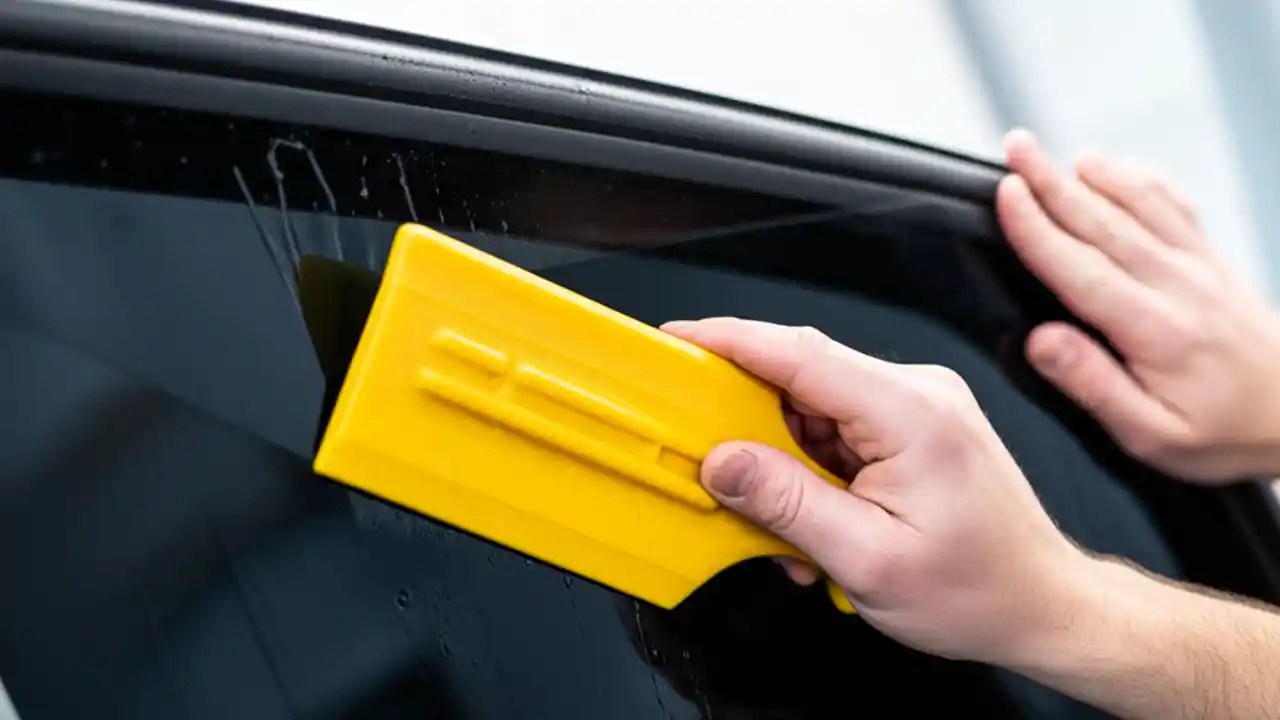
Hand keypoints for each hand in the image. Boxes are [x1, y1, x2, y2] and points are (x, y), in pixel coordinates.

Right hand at [662, 317, 1090, 665]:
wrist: (1043, 605)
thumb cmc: (977, 590)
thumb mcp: (866, 558)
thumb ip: (786, 503)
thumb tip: (722, 461)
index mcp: (911, 411)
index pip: (800, 354)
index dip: (729, 341)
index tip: (677, 339)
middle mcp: (916, 393)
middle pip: (800, 378)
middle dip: (748, 423)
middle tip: (710, 463)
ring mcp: (916, 407)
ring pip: (813, 408)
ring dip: (782, 460)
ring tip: (783, 525)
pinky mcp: (912, 427)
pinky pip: (836, 430)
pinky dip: (809, 470)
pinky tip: (812, 519)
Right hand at [998, 129, 1279, 483]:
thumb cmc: (1224, 434)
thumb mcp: (1153, 436)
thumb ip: (1092, 385)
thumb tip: (1039, 340)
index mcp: (1154, 330)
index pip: (1079, 267)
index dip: (1036, 227)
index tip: (1006, 192)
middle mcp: (1176, 285)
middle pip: (1100, 221)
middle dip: (1049, 181)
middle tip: (1013, 147)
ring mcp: (1197, 265)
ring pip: (1135, 203)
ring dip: (1084, 173)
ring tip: (1045, 150)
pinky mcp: (1209, 259)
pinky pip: (1171, 203)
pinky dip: (1135, 177)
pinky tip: (1108, 168)